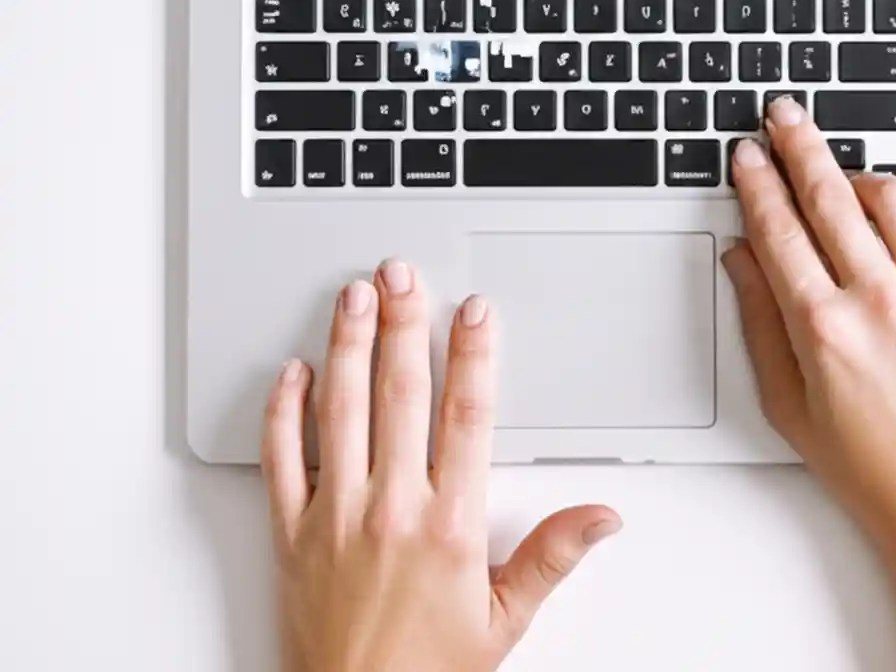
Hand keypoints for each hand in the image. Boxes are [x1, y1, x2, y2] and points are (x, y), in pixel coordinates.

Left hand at [261, 260, 620, 671]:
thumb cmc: (428, 670)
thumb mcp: (506, 619)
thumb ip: (553, 556)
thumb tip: (602, 517)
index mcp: (450, 524)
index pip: (466, 415)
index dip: (473, 354)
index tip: (474, 312)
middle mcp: (391, 508)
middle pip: (400, 394)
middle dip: (402, 324)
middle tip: (402, 274)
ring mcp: (335, 515)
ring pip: (339, 410)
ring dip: (345, 345)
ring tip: (352, 297)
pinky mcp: (292, 532)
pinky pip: (282, 457)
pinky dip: (284, 410)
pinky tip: (293, 372)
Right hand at [724, 97, 895, 669]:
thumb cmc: (870, 472)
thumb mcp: (788, 406)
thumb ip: (761, 324)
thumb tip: (744, 260)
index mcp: (824, 328)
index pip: (780, 230)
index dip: (757, 184)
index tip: (747, 154)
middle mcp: (882, 302)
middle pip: (832, 198)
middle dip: (801, 147)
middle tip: (784, 116)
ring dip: (864, 172)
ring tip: (845, 172)